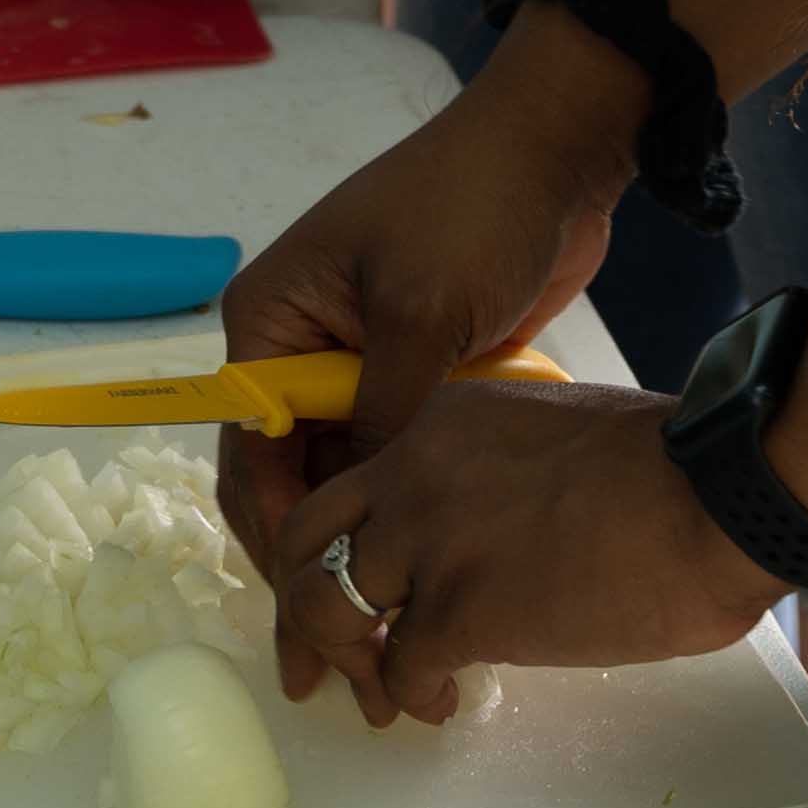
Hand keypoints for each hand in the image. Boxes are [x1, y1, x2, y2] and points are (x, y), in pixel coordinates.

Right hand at [212, 42, 638, 583]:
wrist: (554, 149)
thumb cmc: (471, 212)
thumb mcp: (419, 314)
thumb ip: (382, 420)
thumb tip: (366, 521)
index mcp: (271, 321)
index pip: (253, 455)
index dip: (282, 544)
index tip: (324, 621)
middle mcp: (299, 346)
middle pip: (286, 477)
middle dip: (314, 560)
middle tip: (349, 658)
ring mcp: (357, 359)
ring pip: (338, 475)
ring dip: (359, 542)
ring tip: (389, 637)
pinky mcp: (410, 369)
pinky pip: (388, 454)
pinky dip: (398, 506)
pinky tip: (424, 573)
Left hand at [269, 386, 765, 730]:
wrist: (705, 497)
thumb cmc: (656, 468)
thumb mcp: (542, 437)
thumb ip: (491, 474)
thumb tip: (486, 533)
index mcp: (437, 422)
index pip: (342, 480)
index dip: (330, 543)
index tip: (348, 584)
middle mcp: (413, 472)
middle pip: (301, 541)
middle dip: (300, 607)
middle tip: (320, 659)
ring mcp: (430, 541)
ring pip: (326, 607)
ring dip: (348, 662)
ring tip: (381, 696)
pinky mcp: (461, 610)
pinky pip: (397, 668)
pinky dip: (411, 698)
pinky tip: (443, 704)